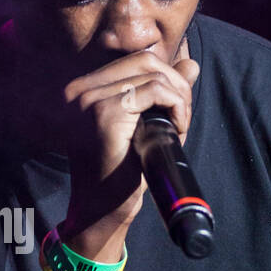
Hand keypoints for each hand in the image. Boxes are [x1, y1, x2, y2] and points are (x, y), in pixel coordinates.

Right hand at [60, 42, 199, 253]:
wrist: (102, 210)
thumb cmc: (120, 172)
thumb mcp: (145, 124)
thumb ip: (163, 91)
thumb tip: (192, 64)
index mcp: (81, 89)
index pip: (135, 61)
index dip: (166, 78)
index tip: (177, 108)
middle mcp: (78, 89)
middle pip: (145, 61)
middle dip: (176, 84)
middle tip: (183, 117)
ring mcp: (89, 99)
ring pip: (154, 74)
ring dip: (178, 98)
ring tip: (179, 126)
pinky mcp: (105, 113)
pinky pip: (156, 91)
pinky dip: (176, 106)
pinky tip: (177, 128)